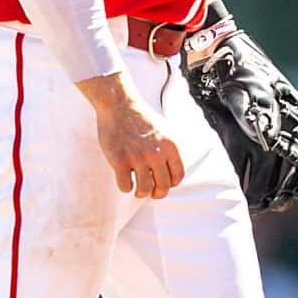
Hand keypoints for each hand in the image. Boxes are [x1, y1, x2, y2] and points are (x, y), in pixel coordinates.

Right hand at [78, 71, 184, 198]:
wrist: (119, 104)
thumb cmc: (140, 117)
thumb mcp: (164, 130)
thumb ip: (168, 150)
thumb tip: (171, 172)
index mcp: (170, 146)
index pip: (178, 176)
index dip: (171, 184)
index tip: (163, 184)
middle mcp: (156, 153)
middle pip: (163, 187)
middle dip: (157, 194)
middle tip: (150, 193)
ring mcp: (138, 158)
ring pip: (144, 190)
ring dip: (140, 193)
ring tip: (137, 190)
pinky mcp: (120, 160)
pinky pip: (125, 186)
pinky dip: (125, 187)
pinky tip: (124, 180)